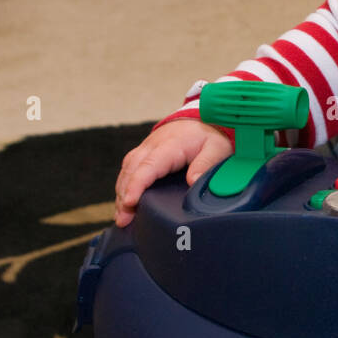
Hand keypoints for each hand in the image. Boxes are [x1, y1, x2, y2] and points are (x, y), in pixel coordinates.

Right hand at [114, 119, 231, 227]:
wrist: (202, 117)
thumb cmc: (210, 134)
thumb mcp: (216, 148)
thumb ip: (205, 164)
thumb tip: (192, 182)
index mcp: (170, 145)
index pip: (148, 166)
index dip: (137, 185)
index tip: (130, 202)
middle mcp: (152, 145)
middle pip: (132, 170)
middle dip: (124, 195)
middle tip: (123, 220)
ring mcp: (146, 148)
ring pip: (127, 170)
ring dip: (121, 192)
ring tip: (122, 217)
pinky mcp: (144, 152)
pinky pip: (129, 168)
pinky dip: (124, 185)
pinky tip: (124, 202)